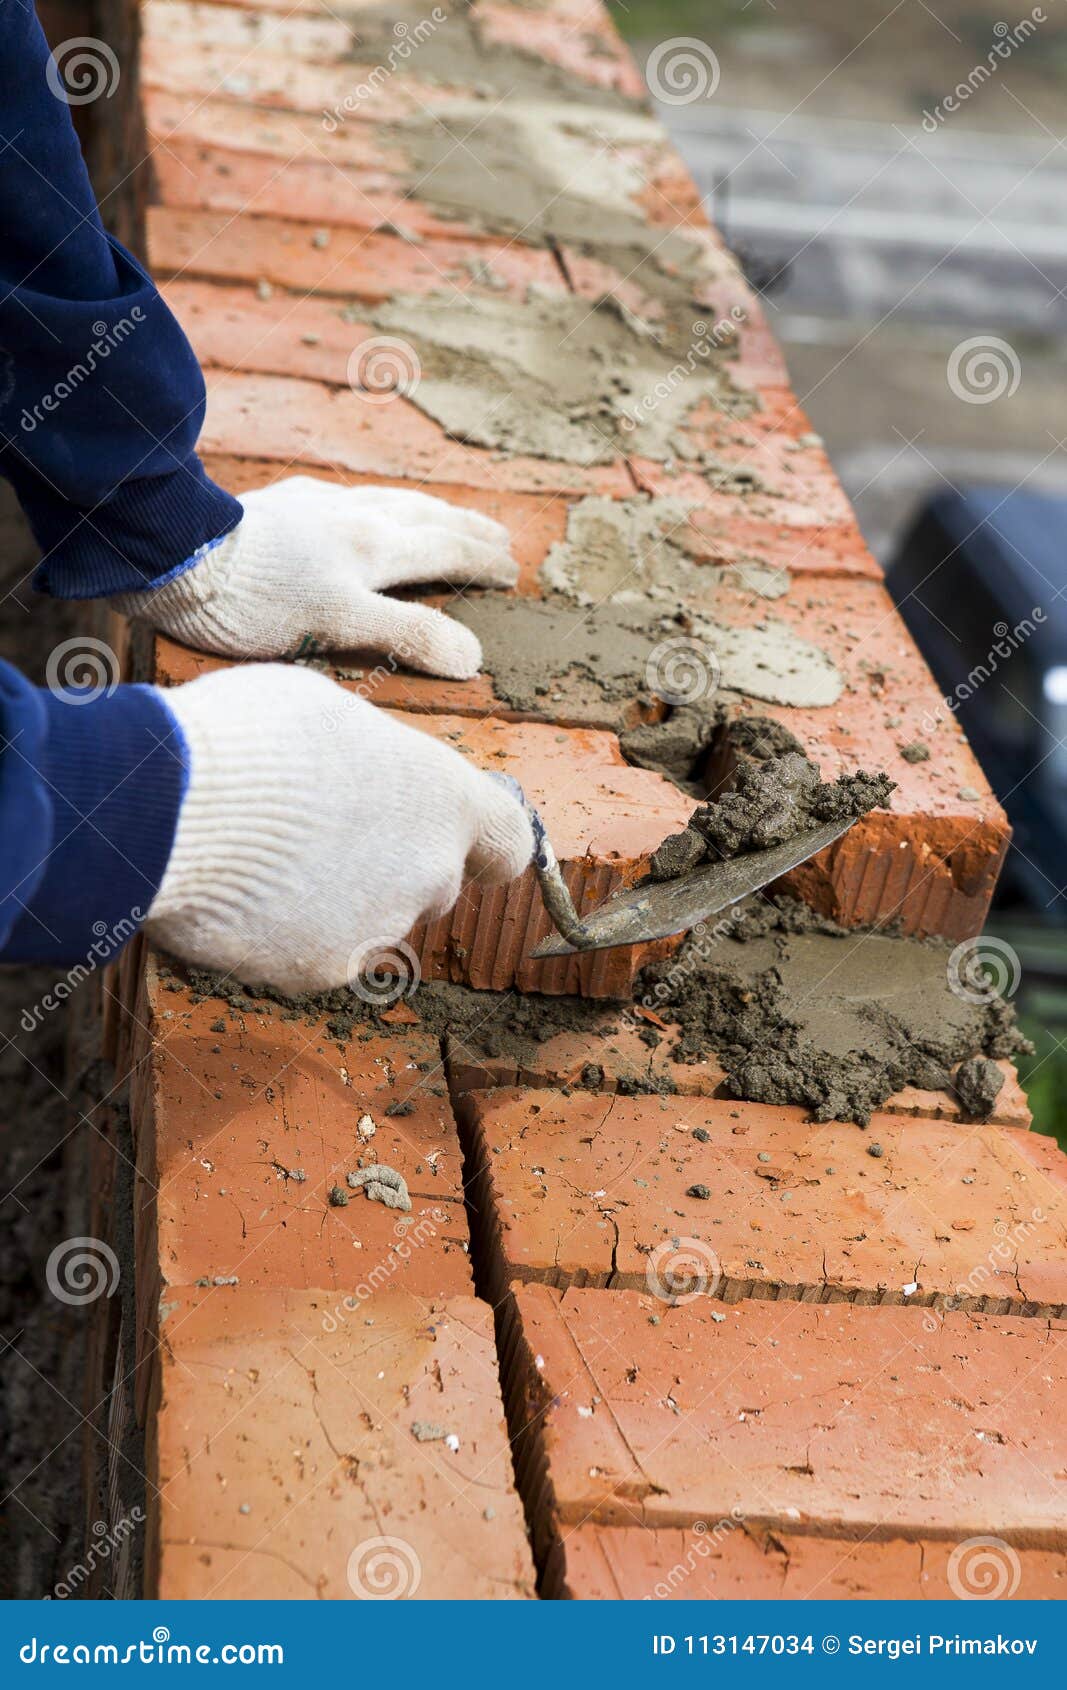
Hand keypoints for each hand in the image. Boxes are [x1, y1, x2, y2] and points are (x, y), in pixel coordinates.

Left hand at [112, 477, 516, 677]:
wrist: (173, 555)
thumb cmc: (253, 601)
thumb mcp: (336, 627)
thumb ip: (405, 637)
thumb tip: (471, 656)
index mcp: (375, 547)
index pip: (446, 552)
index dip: (482, 563)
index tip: (511, 571)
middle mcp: (355, 517)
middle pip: (427, 518)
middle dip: (468, 530)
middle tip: (501, 538)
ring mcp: (317, 506)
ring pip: (391, 502)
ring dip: (430, 512)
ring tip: (448, 518)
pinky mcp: (282, 503)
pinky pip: (349, 498)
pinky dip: (379, 504)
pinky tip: (363, 508)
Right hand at [147, 664, 532, 992]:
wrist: (171, 808)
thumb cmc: (251, 738)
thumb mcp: (333, 716)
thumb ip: (378, 761)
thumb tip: (370, 775)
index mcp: (445, 800)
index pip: (508, 843)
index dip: (485, 845)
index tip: (464, 843)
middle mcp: (429, 873)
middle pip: (431, 882)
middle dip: (390, 865)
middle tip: (323, 831)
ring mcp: (378, 930)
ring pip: (369, 919)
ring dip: (334, 897)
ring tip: (266, 854)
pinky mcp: (322, 970)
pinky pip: (313, 951)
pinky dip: (285, 931)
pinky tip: (242, 891)